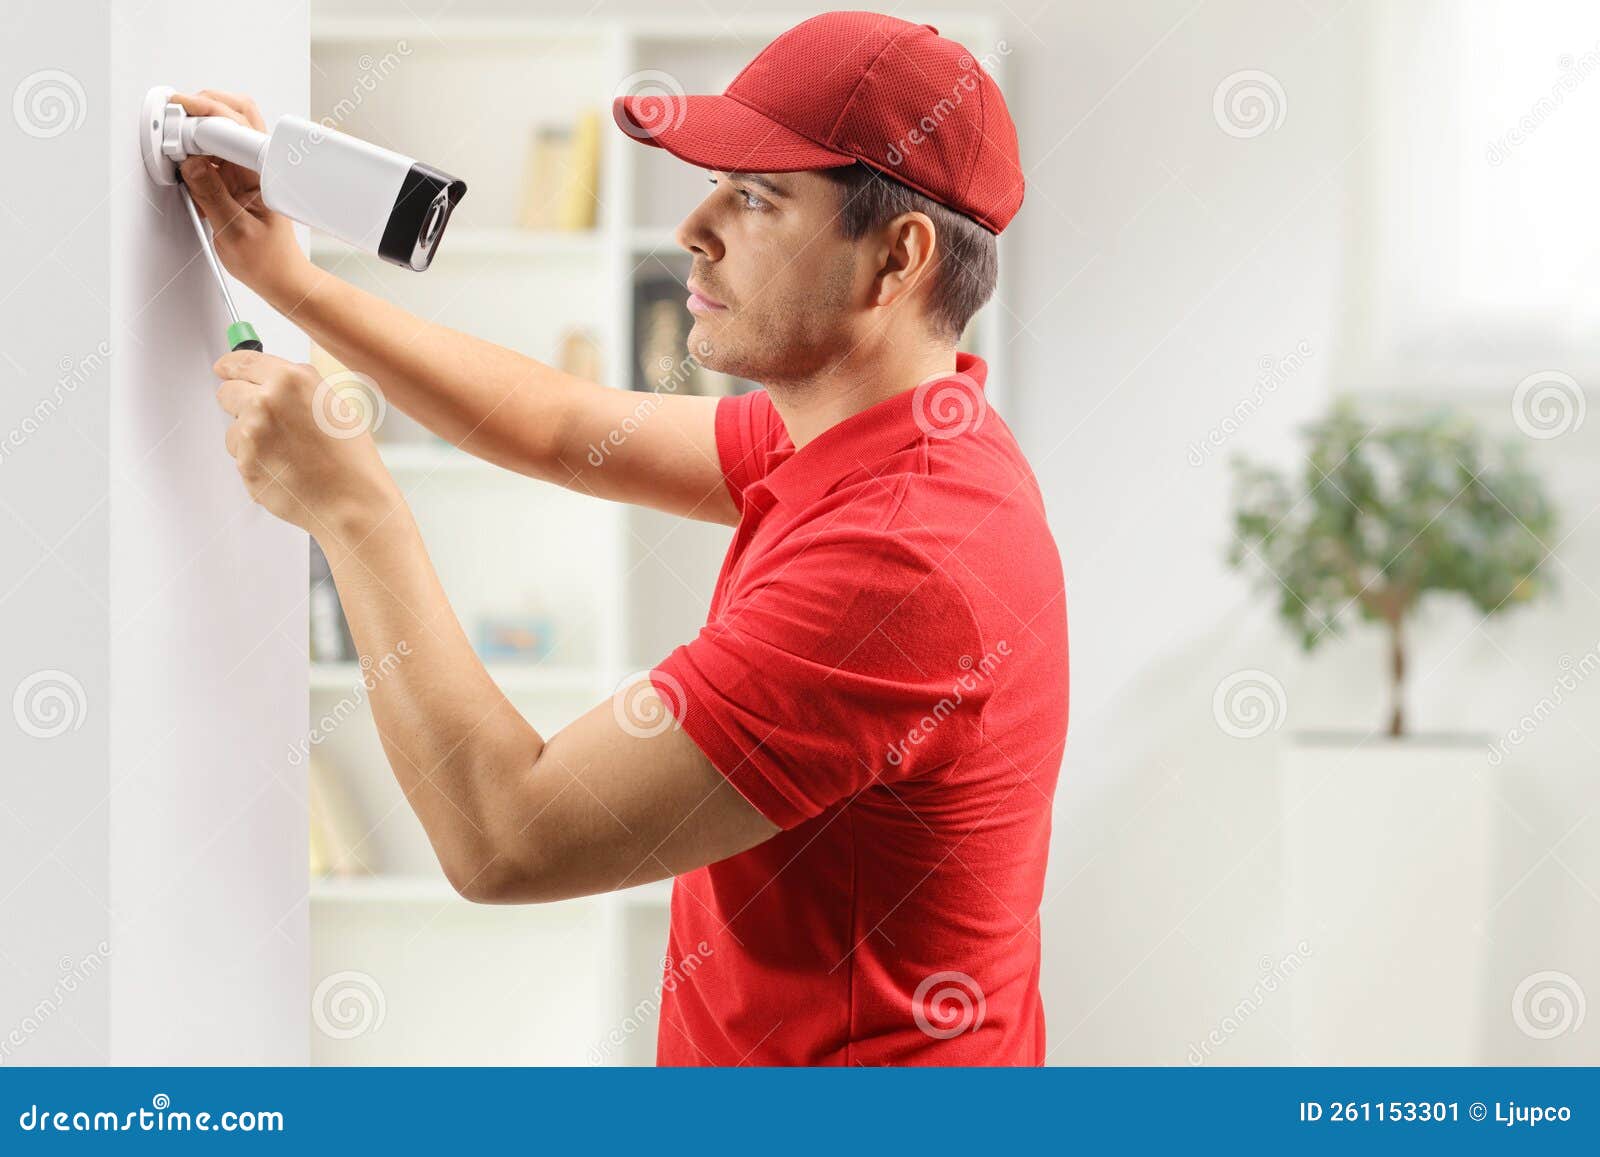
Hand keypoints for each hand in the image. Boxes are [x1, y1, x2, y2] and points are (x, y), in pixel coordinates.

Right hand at [173, 91, 310, 302]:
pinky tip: (182, 161)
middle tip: (172, 126)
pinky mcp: (233, 176)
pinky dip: (193, 148)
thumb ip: (211, 195)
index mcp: (264, 174)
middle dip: (199, 110)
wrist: (278, 277)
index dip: (204, 124)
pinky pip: (210, 150)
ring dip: (194, 128)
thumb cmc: (267, 260)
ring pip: (219, 128)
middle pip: (231, 113)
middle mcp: (256, 165)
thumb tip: (191, 163)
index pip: (236, 131)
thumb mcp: (233, 231)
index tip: (178, 130)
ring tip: (174, 143)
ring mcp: (245, 168)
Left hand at [213, 350, 399, 540]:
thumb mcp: (335, 403)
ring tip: (285, 451)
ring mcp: (251, 435)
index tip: (225, 369)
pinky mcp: (245, 464)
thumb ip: (300, 384)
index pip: (242, 362)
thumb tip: (274, 378)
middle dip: (240, 402)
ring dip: (248, 436)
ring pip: (232, 428)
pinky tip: (284, 467)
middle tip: (264, 419)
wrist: (352, 500)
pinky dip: (256, 461)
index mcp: (291, 380)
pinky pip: (240, 456)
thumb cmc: (350, 457)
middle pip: (227, 392)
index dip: (231, 366)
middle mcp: (265, 403)